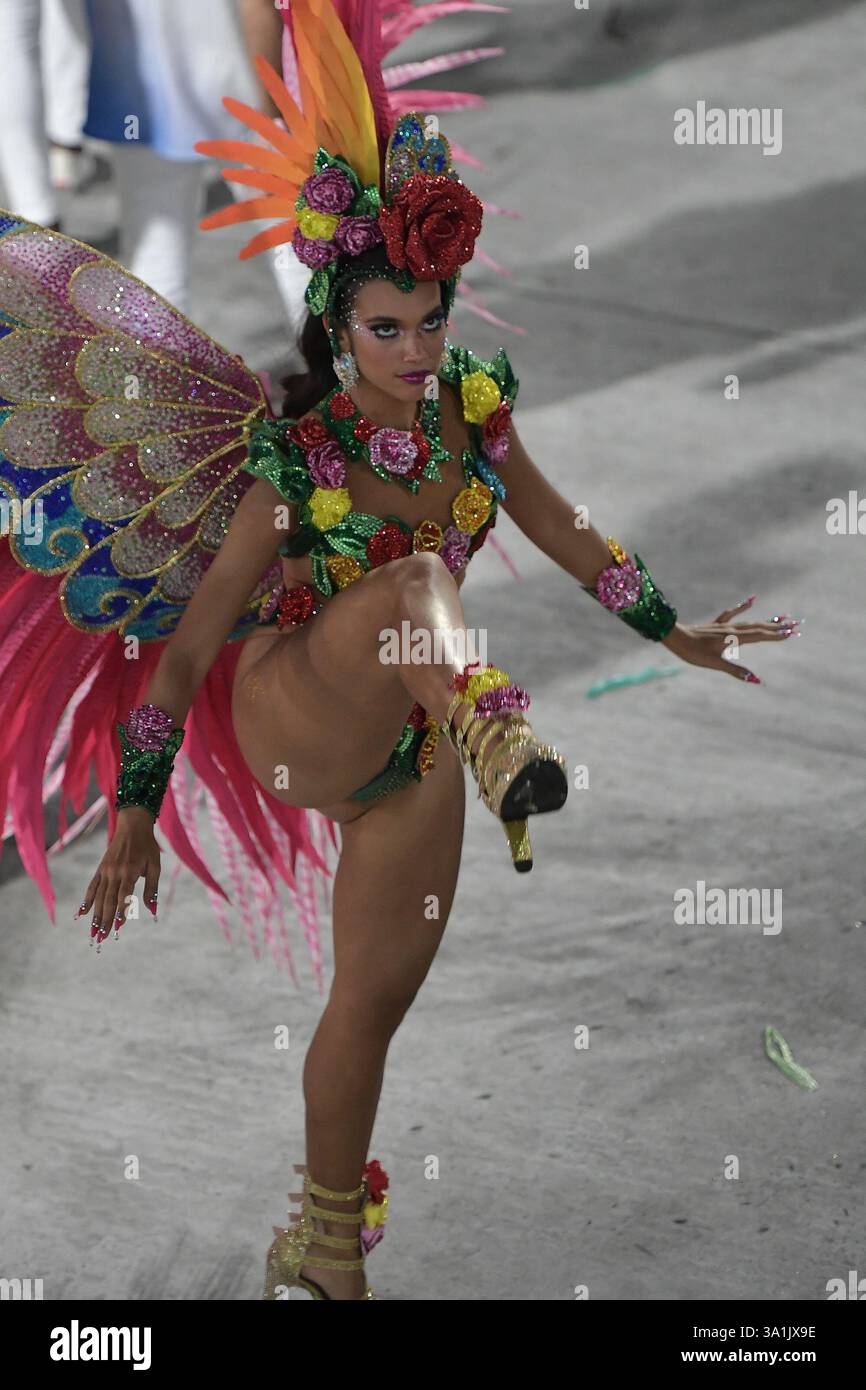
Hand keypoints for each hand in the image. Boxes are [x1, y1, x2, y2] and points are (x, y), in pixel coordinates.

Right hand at [75, 806, 160, 947]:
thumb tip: (152, 910)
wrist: (132, 826)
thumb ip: (152, 888)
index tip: (119, 927)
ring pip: (99, 897)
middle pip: (109, 900)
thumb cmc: (147, 847)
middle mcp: (115, 872)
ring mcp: (106, 871)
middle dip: (105, 921)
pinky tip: (81, 914)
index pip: (124, 895)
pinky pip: (92, 887)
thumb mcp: (155, 865)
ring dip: (95, 917)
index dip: (121, 911)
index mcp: (130, 871)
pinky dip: (86, 901)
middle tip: (102, 939)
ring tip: (93, 933)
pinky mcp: (100, 869)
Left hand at [660, 596, 800, 682]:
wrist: (675, 637)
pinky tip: (753, 599)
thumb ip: (736, 672)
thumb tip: (756, 680)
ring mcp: (725, 625)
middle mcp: (733, 630)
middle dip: (779, 627)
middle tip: (797, 624)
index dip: (778, 636)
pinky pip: (733, 614)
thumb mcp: (715, 664)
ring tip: (783, 617)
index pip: (761, 637)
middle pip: (760, 627)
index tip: (794, 633)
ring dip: (767, 620)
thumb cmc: (693, 653)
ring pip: (751, 621)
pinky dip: (744, 607)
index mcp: (734, 639)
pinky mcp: (717, 624)